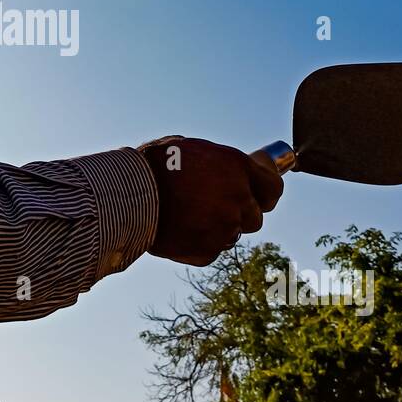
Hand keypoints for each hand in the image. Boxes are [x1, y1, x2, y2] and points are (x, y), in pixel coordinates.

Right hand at [137, 136, 282, 266]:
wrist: (128, 194)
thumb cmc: (155, 164)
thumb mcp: (194, 150)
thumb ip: (221, 165)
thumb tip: (231, 172)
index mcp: (238, 169)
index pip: (274, 189)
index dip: (266, 195)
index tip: (260, 197)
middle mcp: (238, 199)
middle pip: (255, 218)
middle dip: (239, 214)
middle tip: (215, 207)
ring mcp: (224, 228)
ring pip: (231, 235)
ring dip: (218, 229)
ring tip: (190, 217)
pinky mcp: (207, 251)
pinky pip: (210, 250)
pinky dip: (198, 243)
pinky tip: (179, 230)